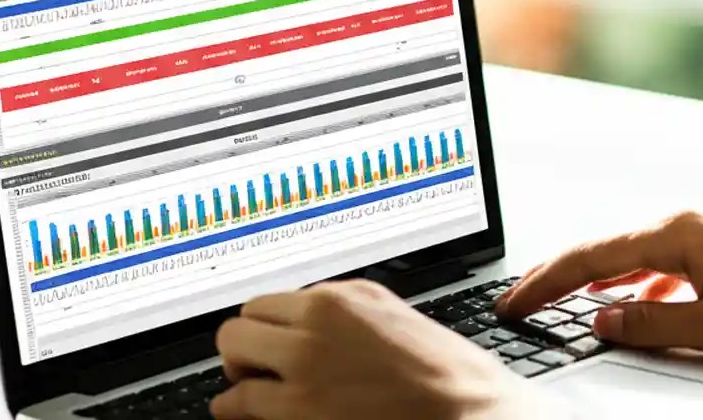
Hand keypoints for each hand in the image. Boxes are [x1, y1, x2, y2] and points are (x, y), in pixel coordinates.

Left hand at [212, 279, 553, 419]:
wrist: (470, 412)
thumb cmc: (447, 377)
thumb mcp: (395, 321)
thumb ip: (349, 318)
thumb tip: (308, 330)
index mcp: (348, 295)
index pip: (277, 300)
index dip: (273, 330)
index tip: (274, 347)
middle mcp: (322, 317)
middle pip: (245, 318)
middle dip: (247, 347)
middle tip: (260, 371)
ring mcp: (307, 359)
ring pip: (232, 349)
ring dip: (238, 374)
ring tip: (256, 394)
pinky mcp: (298, 404)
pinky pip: (236, 401)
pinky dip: (236, 410)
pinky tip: (253, 418)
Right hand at [496, 211, 702, 362]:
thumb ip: (650, 325)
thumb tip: (598, 323)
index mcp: (682, 231)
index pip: (594, 256)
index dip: (546, 282)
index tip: (513, 302)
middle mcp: (693, 223)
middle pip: (608, 249)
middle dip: (561, 276)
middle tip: (521, 301)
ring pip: (635, 257)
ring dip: (597, 282)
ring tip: (561, 303)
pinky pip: (665, 265)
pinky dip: (636, 285)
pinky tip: (632, 304)